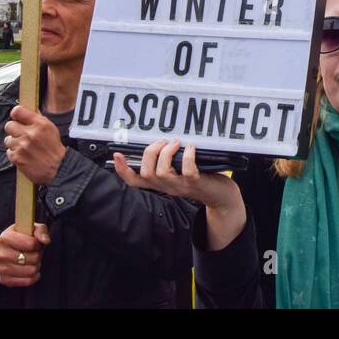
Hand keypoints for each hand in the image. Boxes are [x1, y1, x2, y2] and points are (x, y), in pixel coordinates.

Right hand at [0, 222, 49, 287]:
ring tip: (32, 260)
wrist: (4, 250)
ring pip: (31, 271)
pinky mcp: (5, 280)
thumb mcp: (31, 228)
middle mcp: (1, 254)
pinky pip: (28, 281)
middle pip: (33, 258)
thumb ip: (40, 231)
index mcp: (5, 237)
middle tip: (34, 252)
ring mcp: (1, 268)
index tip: (36, 243)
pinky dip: (34, 276)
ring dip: (36, 265)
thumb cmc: (21, 238)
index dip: (38, 244)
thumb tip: (45, 241)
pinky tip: (30, 269)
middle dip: (38, 255)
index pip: (31, 243)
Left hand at [4, 106, 65, 185]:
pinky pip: (9, 151)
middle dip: (14, 130)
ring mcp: (22, 146)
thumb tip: (26, 112)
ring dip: (14, 143)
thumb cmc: (54, 148)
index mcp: (40, 124)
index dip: (16, 114)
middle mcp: (30, 133)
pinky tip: (24, 155)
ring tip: (24, 147)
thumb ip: (37, 119)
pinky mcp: (16, 157)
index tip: (18, 118)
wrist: (58, 168)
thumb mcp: (50, 129)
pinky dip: (15, 153)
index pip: (17, 111)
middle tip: (21, 134)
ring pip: (7, 139)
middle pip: (9, 125)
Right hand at [113, 139, 246, 250]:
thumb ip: (167, 162)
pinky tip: (191, 147)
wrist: (221, 196)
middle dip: (151, 152)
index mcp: (159, 184)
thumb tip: (159, 142)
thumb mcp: (179, 171)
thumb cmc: (200, 179)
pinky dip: (187, 156)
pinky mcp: (196, 183)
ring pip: (161, 172)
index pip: (134, 181)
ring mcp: (180, 186)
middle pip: (146, 172)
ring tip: (176, 143)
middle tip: (164, 142)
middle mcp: (166, 187)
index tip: (116, 155)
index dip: (123, 170)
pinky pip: (187, 171)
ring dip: (166, 153)